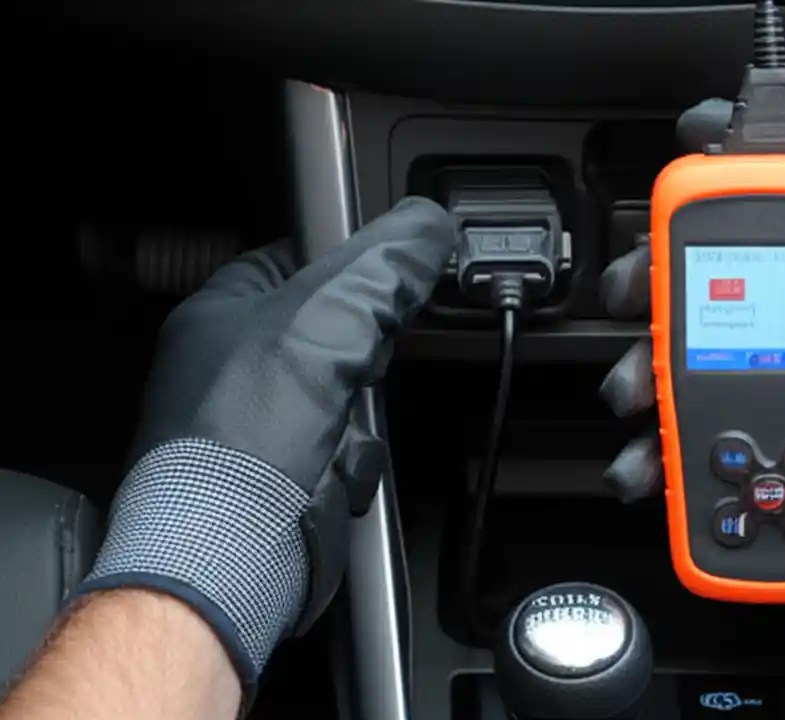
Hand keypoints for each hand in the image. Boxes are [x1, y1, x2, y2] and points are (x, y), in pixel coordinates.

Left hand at [76, 197, 456, 691]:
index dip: (352, 259)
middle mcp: (235, 365)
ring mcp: (262, 423)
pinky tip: (335, 469)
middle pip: (339, 329)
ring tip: (338, 428)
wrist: (233, 552)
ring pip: (354, 395)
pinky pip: (351, 449)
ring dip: (361, 418)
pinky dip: (355, 461)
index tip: (393, 267)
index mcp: (221, 312)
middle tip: (360, 363)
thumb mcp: (326, 321)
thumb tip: (427, 226)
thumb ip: (383, 269)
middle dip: (363, 356)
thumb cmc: (243, 439)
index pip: (300, 255)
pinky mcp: (289, 475)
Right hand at [600, 78, 784, 669]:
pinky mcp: (772, 447)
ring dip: (646, 369)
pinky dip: (661, 448)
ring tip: (634, 391)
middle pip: (718, 287)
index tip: (682, 185)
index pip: (782, 215)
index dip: (724, 194)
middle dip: (659, 288)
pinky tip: (646, 458)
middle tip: (633, 297)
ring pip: (695, 362)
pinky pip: (700, 437)